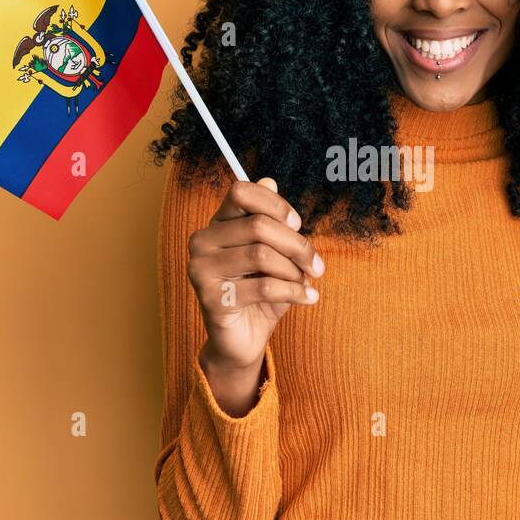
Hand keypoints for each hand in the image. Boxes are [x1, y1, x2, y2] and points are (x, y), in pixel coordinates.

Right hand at [186, 177, 323, 375]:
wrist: (244, 339)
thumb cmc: (261, 292)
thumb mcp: (274, 253)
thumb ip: (272, 221)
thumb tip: (269, 180)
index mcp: (217, 224)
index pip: (241, 192)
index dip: (275, 204)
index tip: (298, 224)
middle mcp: (202, 242)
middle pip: (258, 226)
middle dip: (297, 245)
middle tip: (317, 266)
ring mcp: (201, 271)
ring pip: (262, 256)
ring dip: (294, 271)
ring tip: (307, 284)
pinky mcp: (211, 300)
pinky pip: (264, 288)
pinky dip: (294, 292)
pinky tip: (308, 298)